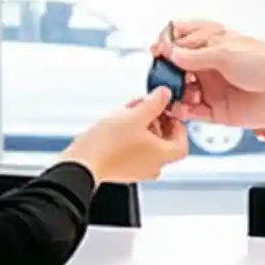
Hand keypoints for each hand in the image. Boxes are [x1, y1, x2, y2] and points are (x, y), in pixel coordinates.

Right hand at [61, 87, 188, 183]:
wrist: (82, 163)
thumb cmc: (108, 144)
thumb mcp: (135, 115)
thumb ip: (154, 103)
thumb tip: (164, 94)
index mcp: (161, 156)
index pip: (182, 144)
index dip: (178, 126)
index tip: (168, 113)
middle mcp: (151, 166)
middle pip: (164, 143)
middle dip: (157, 122)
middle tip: (147, 108)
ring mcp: (136, 170)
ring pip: (147, 146)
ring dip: (142, 128)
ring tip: (129, 113)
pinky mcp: (121, 170)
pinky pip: (133, 151)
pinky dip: (131, 137)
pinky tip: (118, 124)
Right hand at [155, 20, 264, 128]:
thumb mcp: (223, 52)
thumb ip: (193, 54)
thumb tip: (169, 52)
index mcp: (212, 41)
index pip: (180, 37)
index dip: (166, 43)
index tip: (158, 51)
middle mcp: (209, 63)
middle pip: (176, 65)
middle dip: (165, 70)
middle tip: (160, 75)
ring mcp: (212, 86)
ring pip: (182, 89)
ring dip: (173, 91)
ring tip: (172, 93)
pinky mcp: (216, 109)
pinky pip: (192, 112)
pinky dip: (182, 111)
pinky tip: (179, 108)